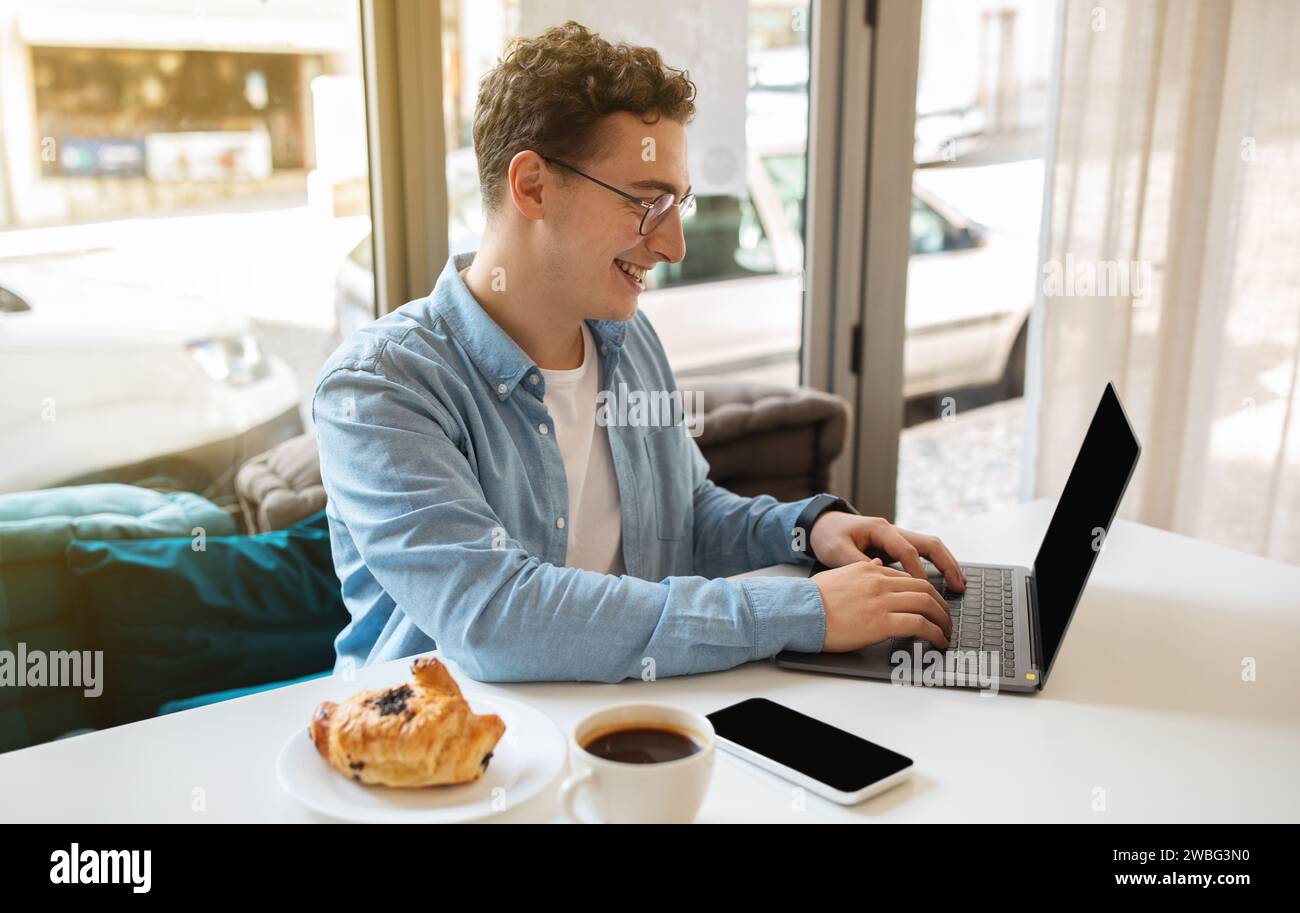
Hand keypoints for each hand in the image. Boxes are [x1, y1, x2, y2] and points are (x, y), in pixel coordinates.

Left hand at [808, 512, 965, 591]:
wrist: (821, 525)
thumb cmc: (828, 536)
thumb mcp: (836, 550)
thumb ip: (856, 562)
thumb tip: (877, 575)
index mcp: (880, 529)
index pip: (906, 550)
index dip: (917, 571)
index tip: (924, 590)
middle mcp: (893, 531)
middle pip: (929, 544)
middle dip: (946, 564)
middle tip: (959, 585)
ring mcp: (897, 538)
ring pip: (930, 547)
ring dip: (946, 564)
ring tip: (960, 584)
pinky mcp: (895, 547)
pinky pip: (922, 554)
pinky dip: (936, 566)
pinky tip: (943, 581)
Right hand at [813, 559, 951, 651]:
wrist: (799, 611)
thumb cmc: (812, 599)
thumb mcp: (838, 574)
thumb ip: (860, 569)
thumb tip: (877, 564)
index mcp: (869, 569)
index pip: (907, 577)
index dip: (925, 591)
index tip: (930, 604)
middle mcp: (879, 581)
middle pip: (923, 587)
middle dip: (940, 604)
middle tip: (945, 618)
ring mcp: (882, 600)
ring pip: (927, 604)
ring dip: (942, 619)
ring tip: (945, 632)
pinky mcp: (882, 621)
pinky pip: (920, 625)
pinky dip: (935, 633)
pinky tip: (938, 641)